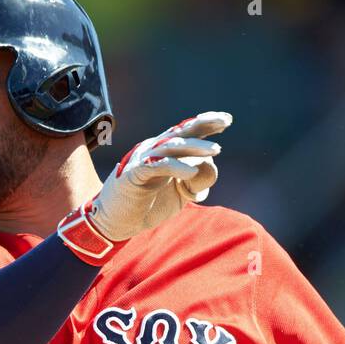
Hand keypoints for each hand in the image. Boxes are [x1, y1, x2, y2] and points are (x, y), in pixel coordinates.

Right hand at [56, 112, 230, 263]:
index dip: (206, 124)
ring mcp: (142, 161)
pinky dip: (175, 167)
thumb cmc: (148, 205)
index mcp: (164, 152)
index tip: (227, 120)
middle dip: (203, 125)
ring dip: (194, 147)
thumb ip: (199, 181)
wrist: (117, 223)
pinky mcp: (133, 175)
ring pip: (170, 146)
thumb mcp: (181, 195)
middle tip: (224, 120)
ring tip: (216, 150)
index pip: (187, 133)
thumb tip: (211, 164)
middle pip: (180, 132)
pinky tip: (191, 173)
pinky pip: (156, 166)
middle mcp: (153, 150)